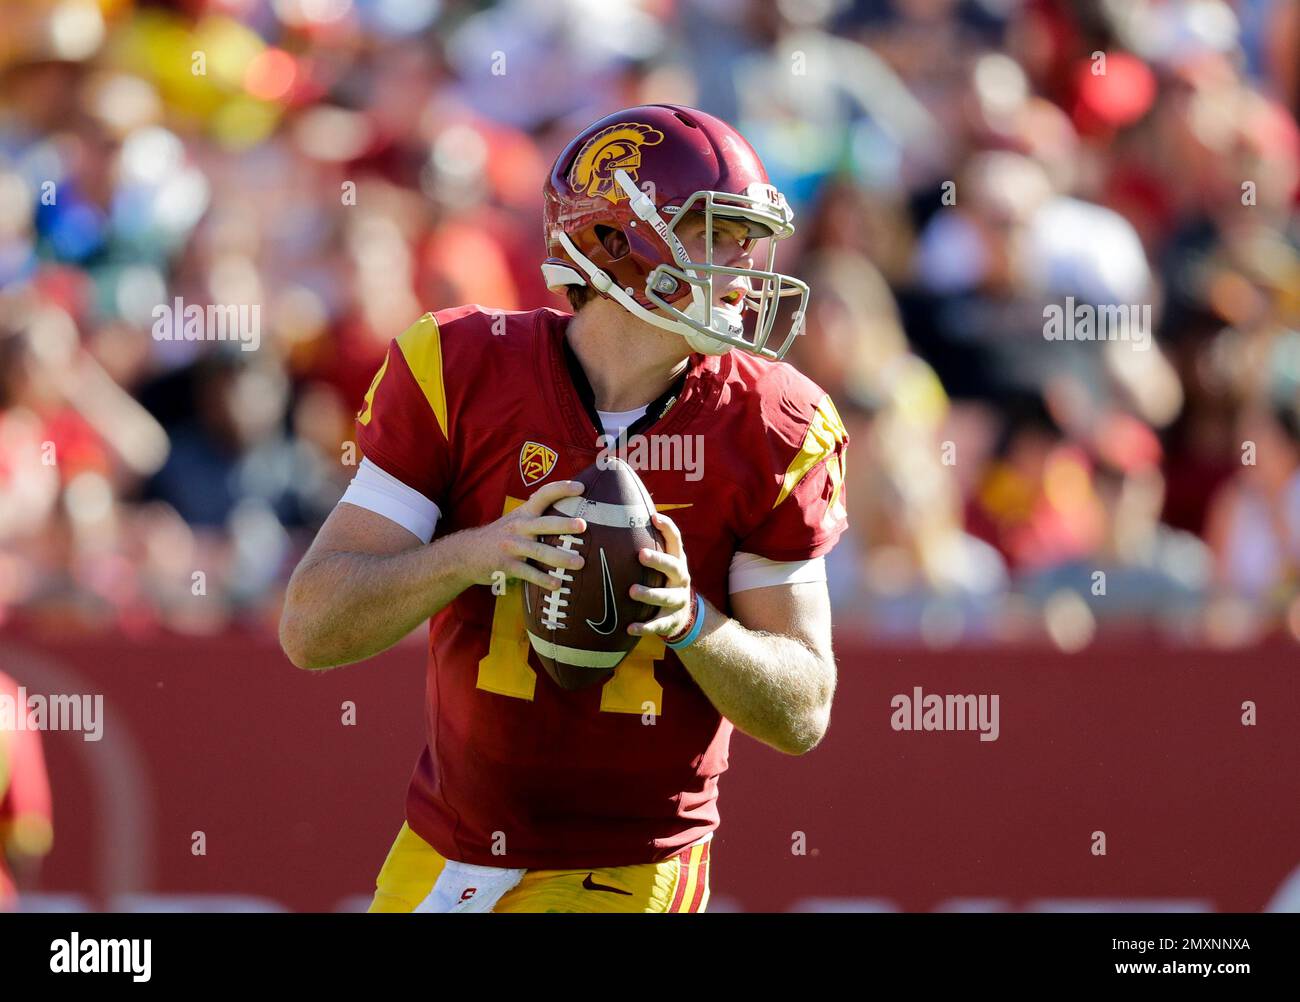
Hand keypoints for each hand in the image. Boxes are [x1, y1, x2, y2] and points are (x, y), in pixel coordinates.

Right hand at [462, 480, 586, 590]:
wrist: (466, 554)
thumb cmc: (500, 536)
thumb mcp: (515, 520)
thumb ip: (536, 513)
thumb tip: (565, 503)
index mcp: (524, 513)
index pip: (543, 495)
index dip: (561, 488)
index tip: (581, 487)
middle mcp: (519, 527)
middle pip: (544, 524)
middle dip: (564, 524)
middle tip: (583, 526)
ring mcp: (512, 546)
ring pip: (539, 551)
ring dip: (561, 558)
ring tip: (580, 563)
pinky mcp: (507, 565)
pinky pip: (528, 573)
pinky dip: (543, 579)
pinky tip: (557, 584)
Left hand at [628, 512, 693, 637]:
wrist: (682, 616)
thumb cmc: (663, 582)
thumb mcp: (663, 564)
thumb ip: (648, 546)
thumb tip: (620, 517)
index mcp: (677, 561)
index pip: (676, 541)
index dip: (668, 528)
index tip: (654, 517)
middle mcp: (681, 579)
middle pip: (674, 567)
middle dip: (659, 561)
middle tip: (641, 555)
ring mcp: (678, 600)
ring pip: (666, 597)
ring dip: (650, 594)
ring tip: (632, 591)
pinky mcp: (671, 621)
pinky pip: (658, 624)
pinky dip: (644, 627)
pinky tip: (629, 628)